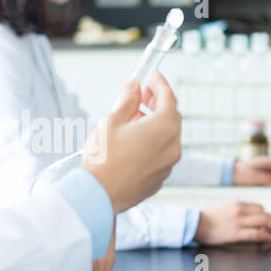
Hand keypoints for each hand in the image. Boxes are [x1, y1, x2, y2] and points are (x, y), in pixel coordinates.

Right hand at [83, 74, 182, 215]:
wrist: (98, 195)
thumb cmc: (103, 158)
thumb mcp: (112, 121)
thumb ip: (127, 101)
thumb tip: (134, 88)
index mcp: (163, 128)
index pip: (168, 98)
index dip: (160, 83)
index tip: (151, 75)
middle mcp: (172, 147)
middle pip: (171, 118)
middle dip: (158, 103)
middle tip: (142, 95)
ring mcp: (167, 165)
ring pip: (167, 137)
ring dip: (154, 124)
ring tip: (133, 119)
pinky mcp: (159, 179)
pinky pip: (160, 155)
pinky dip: (152, 144)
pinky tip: (133, 142)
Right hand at [194, 200, 270, 244]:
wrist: (196, 224)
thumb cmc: (207, 219)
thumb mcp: (224, 208)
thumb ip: (237, 211)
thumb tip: (249, 217)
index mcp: (237, 204)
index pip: (259, 207)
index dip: (267, 214)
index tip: (270, 220)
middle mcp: (240, 211)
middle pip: (265, 214)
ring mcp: (239, 222)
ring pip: (264, 222)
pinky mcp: (237, 233)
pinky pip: (257, 234)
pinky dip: (268, 236)